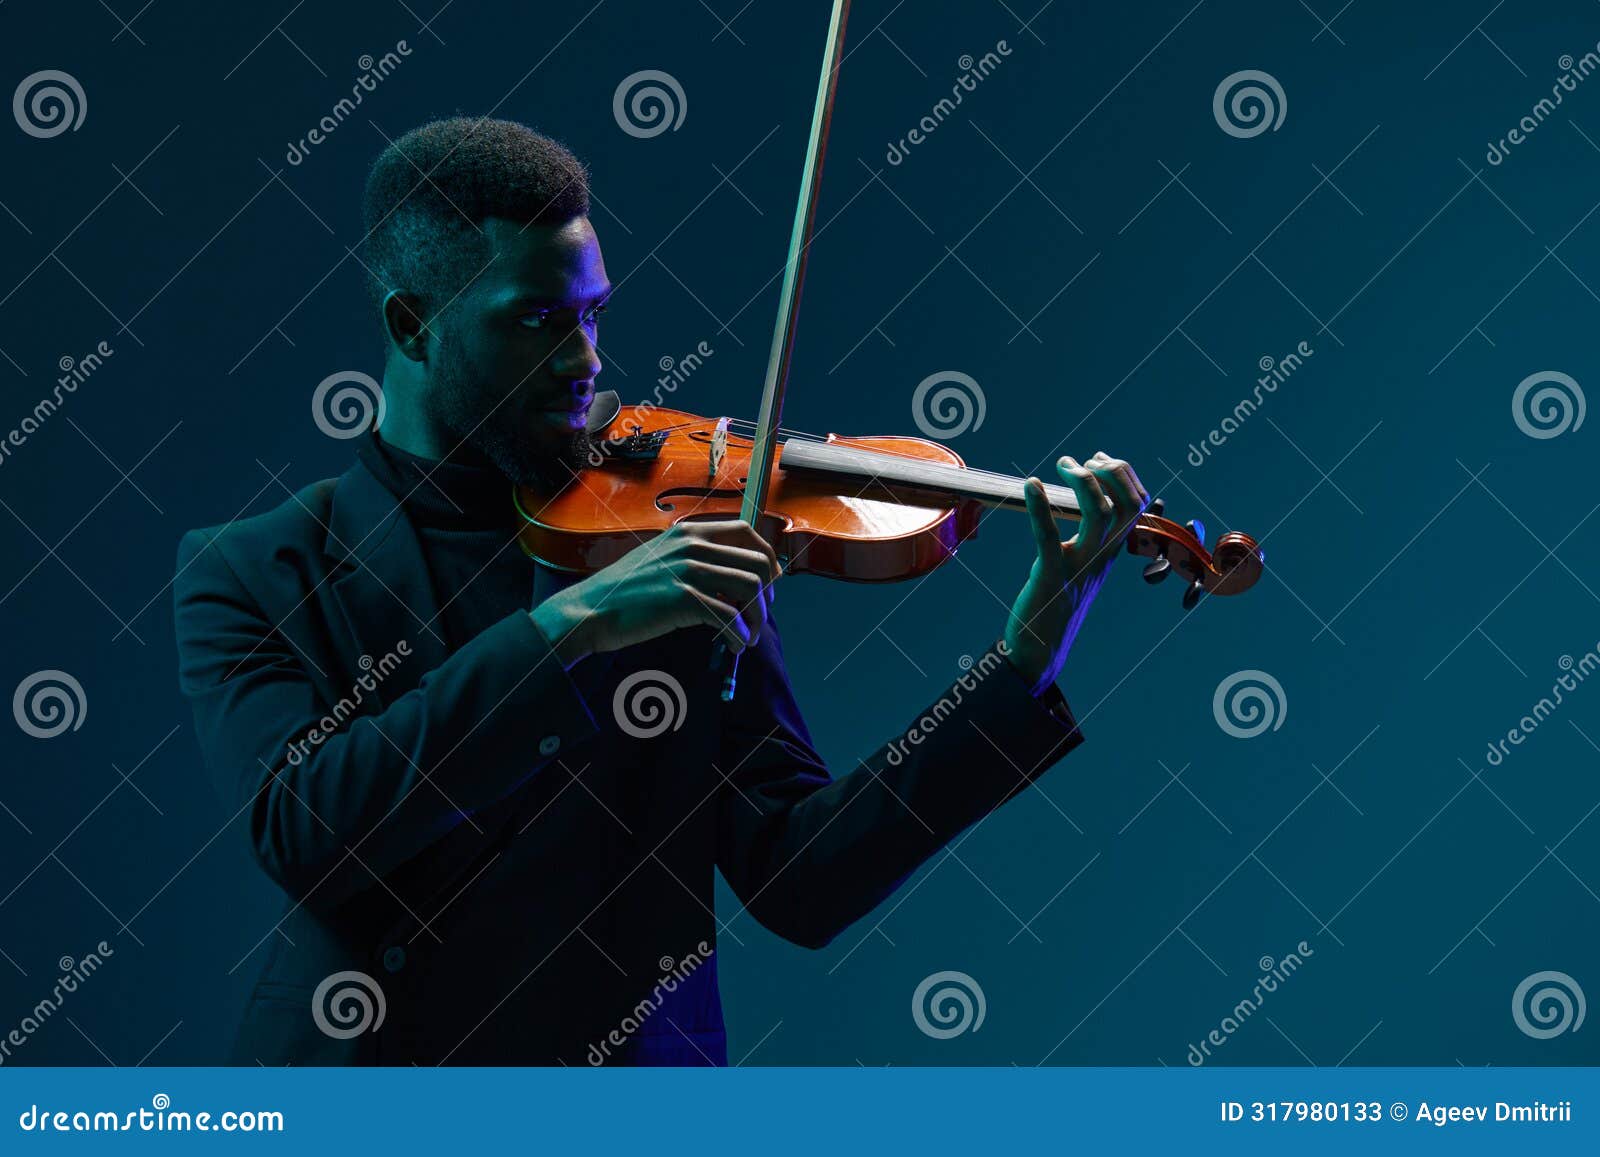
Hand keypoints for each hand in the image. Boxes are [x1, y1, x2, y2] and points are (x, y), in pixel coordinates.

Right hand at [530, 520, 778, 666]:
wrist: (590, 610)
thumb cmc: (623, 592)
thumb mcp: (659, 559)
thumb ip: (692, 558)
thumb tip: (729, 578)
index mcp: (688, 532)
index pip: (746, 531)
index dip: (766, 556)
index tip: (769, 580)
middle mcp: (691, 545)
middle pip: (756, 561)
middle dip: (769, 591)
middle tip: (762, 612)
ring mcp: (688, 570)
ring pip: (750, 588)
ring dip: (757, 617)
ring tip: (748, 636)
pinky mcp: (683, 599)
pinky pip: (730, 617)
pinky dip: (739, 635)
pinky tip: (735, 645)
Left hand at [1002, 451, 1149, 693]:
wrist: (1042, 649)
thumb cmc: (1057, 603)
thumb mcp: (1081, 566)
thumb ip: (1089, 538)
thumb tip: (1085, 503)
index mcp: (1110, 552)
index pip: (1137, 506)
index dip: (1124, 475)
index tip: (1099, 459)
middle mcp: (1101, 557)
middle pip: (1127, 505)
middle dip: (1111, 471)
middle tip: (1083, 460)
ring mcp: (1079, 567)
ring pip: (1099, 515)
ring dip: (1082, 480)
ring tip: (1062, 464)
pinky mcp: (1050, 576)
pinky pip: (1049, 537)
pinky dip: (1040, 507)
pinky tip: (1030, 485)